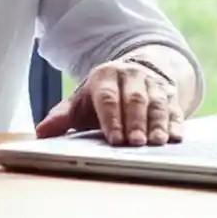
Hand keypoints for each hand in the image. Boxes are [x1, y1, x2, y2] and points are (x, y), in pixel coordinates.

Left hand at [34, 59, 182, 145]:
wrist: (131, 74)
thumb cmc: (101, 96)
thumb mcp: (80, 102)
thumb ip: (61, 117)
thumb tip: (41, 133)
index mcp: (105, 77)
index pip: (108, 98)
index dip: (112, 119)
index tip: (114, 139)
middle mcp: (131, 76)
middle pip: (135, 100)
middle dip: (136, 122)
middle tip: (136, 143)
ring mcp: (152, 83)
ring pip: (157, 103)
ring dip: (158, 123)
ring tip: (157, 142)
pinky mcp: (170, 94)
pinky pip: (174, 108)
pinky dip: (176, 123)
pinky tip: (176, 137)